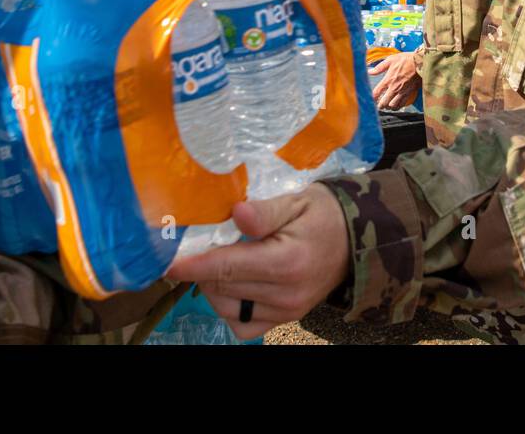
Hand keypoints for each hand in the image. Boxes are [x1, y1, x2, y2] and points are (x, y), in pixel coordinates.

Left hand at [165, 185, 350, 339]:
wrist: (358, 239)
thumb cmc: (323, 213)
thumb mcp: (297, 201)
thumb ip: (265, 211)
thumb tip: (235, 213)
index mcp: (287, 261)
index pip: (228, 267)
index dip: (193, 265)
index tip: (167, 262)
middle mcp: (285, 293)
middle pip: (223, 288)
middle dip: (200, 270)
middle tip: (194, 246)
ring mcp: (286, 311)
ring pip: (228, 309)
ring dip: (213, 288)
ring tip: (216, 261)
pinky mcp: (285, 319)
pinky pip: (243, 324)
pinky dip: (230, 307)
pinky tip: (233, 284)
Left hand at [368, 51, 421, 109]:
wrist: (421, 63)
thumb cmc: (406, 60)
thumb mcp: (391, 60)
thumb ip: (379, 67)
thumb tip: (369, 71)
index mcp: (388, 80)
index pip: (376, 93)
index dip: (372, 98)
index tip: (371, 99)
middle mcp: (394, 88)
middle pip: (384, 103)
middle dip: (380, 105)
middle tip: (379, 105)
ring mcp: (402, 92)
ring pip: (393, 106)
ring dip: (389, 107)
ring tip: (387, 105)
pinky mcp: (409, 93)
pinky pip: (402, 104)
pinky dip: (398, 106)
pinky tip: (396, 104)